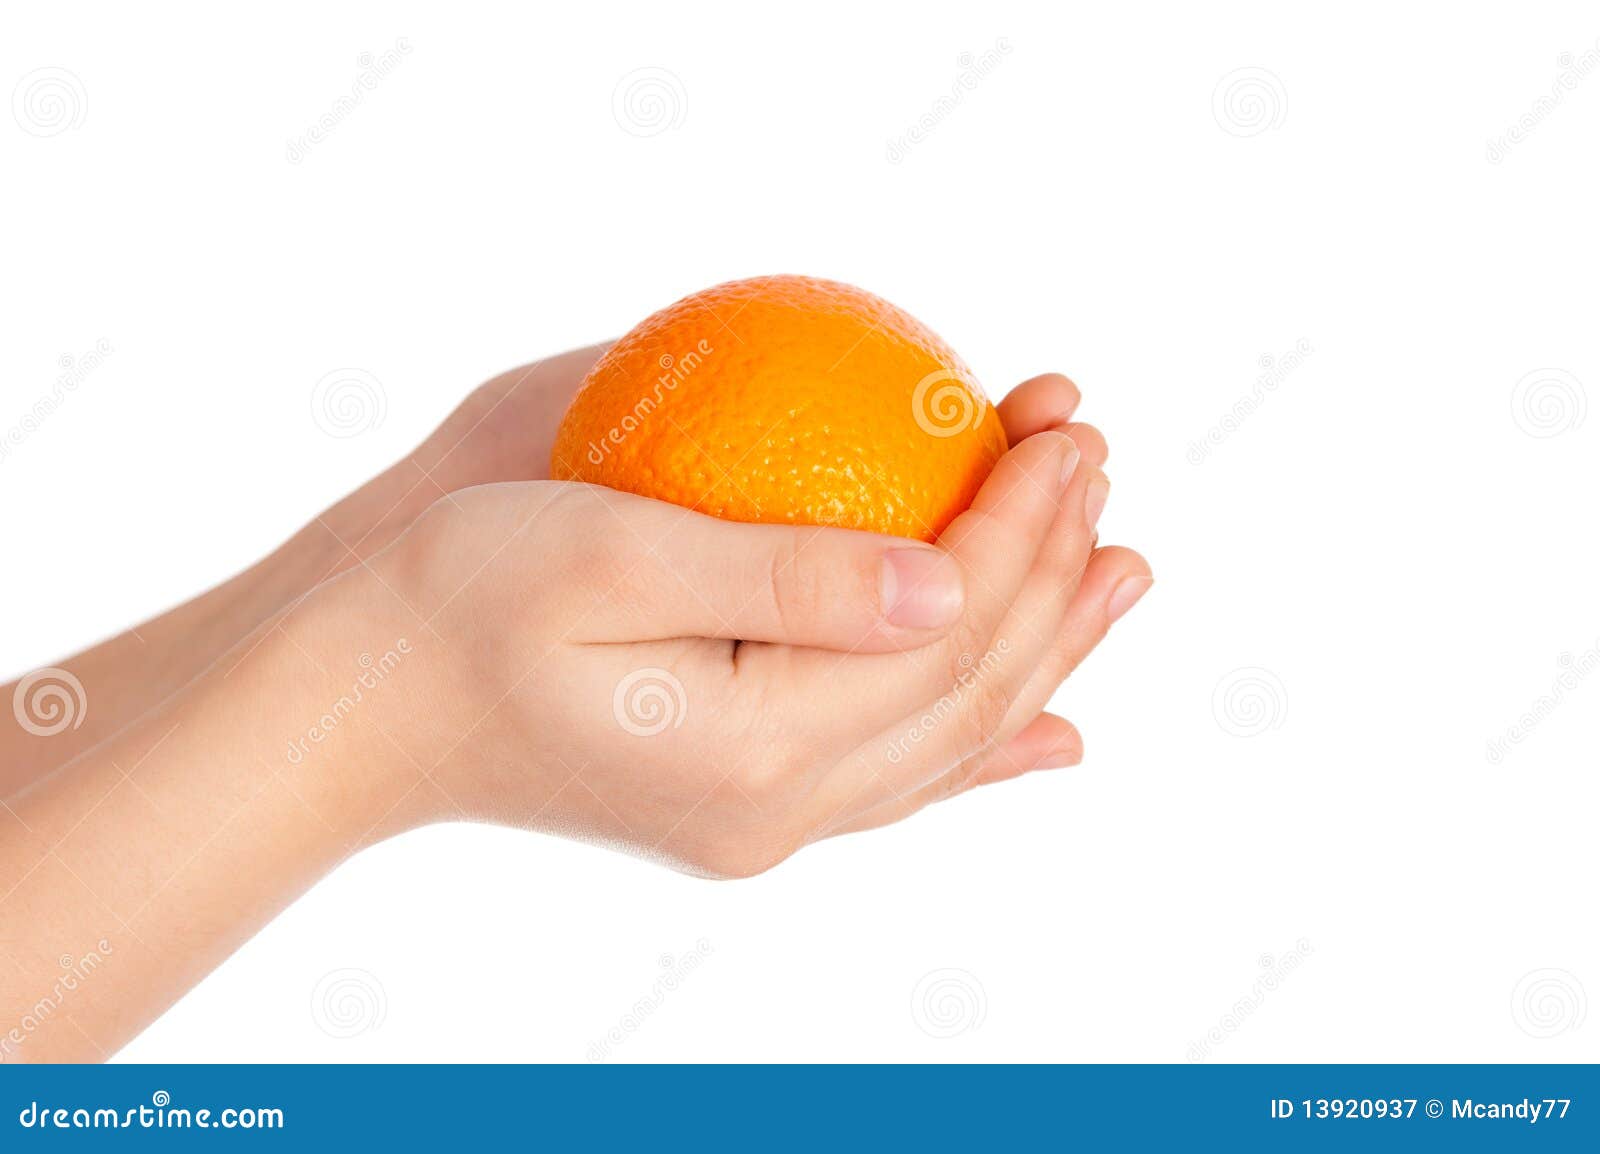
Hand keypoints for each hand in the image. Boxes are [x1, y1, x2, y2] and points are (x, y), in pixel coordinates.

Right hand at [338, 373, 1149, 876]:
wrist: (361, 700)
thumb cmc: (455, 601)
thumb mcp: (608, 560)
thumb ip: (790, 577)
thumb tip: (952, 580)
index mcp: (756, 754)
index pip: (947, 633)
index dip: (1026, 529)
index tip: (1067, 430)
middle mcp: (778, 812)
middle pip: (969, 688)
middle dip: (1054, 570)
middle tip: (1098, 458)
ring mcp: (763, 822)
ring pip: (950, 736)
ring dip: (1043, 648)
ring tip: (1121, 572)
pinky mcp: (740, 804)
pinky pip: (895, 776)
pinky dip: (983, 745)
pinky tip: (1050, 738)